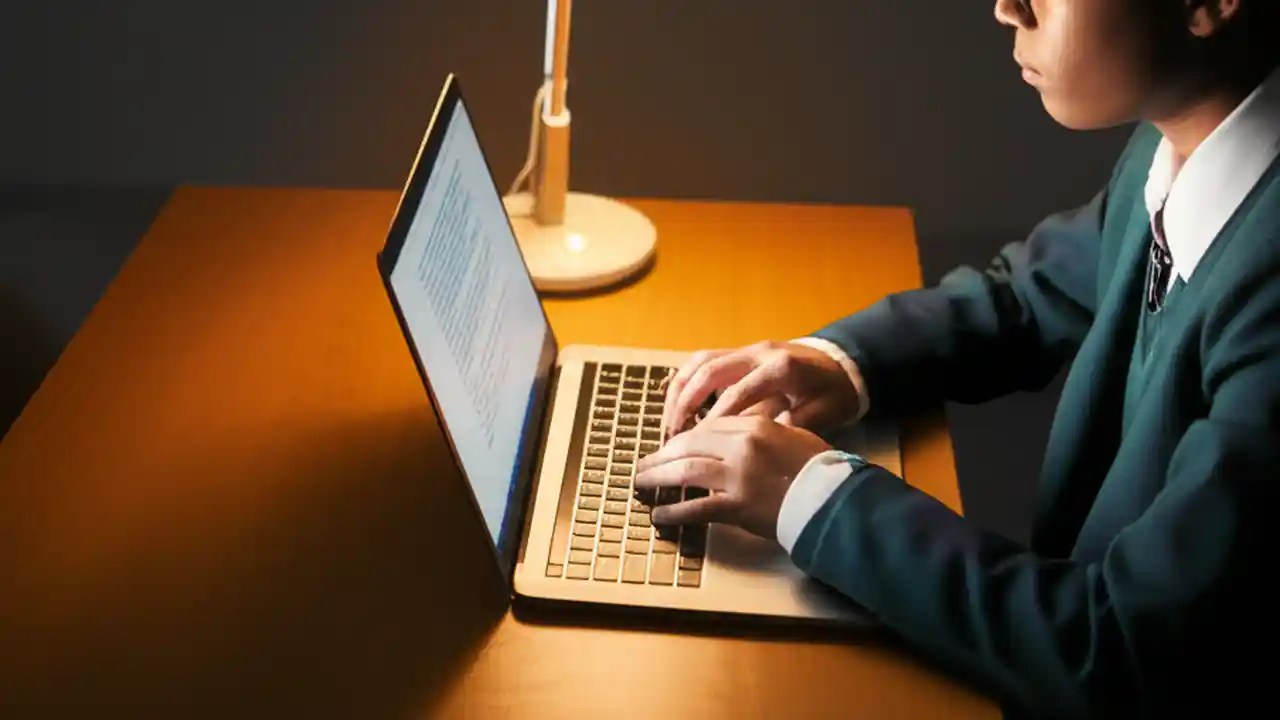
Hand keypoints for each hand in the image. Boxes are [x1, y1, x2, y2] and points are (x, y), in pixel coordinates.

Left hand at [635, 415, 832, 539]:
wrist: (835, 499)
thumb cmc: (819, 469)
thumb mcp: (792, 436)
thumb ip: (764, 429)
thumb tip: (742, 431)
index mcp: (755, 426)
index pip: (707, 427)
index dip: (684, 437)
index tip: (672, 445)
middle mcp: (742, 447)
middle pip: (689, 445)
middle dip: (662, 455)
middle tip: (646, 463)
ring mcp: (738, 477)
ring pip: (686, 472)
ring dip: (659, 477)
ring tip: (642, 482)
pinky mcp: (737, 506)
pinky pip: (696, 508)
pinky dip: (675, 512)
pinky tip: (660, 515)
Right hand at [661, 341, 860, 438]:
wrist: (844, 363)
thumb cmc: (834, 393)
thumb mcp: (824, 414)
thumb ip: (793, 426)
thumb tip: (759, 445)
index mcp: (779, 368)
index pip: (737, 393)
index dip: (714, 419)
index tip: (697, 445)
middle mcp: (757, 353)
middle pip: (708, 370)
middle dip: (686, 403)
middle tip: (672, 434)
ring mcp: (746, 350)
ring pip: (700, 362)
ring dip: (680, 391)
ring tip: (669, 422)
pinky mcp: (740, 353)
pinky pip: (704, 362)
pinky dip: (686, 382)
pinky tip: (677, 406)